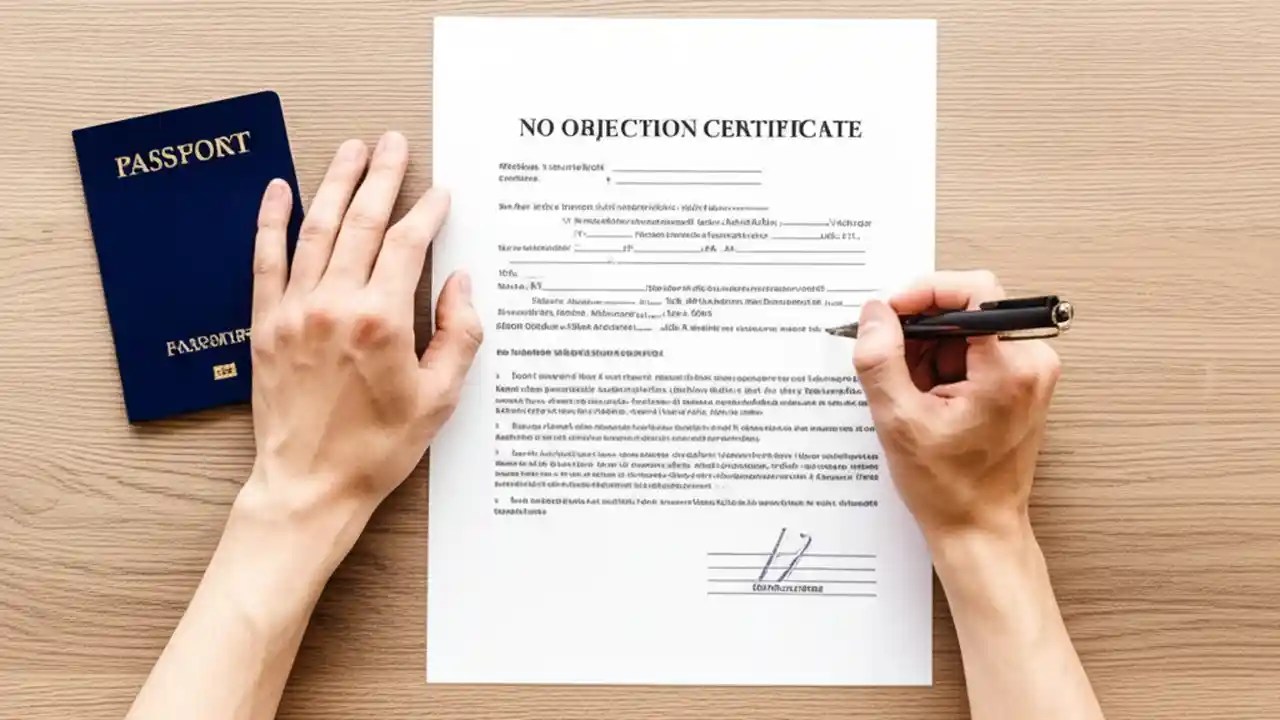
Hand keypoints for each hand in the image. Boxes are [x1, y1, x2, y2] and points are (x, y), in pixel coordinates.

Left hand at [245, 131, 481, 518]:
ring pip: (316, 229)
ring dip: (335, 183)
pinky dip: (271, 221)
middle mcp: (335, 305)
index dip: (427, 211)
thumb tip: (459, 284)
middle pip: (361, 222)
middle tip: (394, 143)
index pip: (407, 245)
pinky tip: (279, 190)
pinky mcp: (266, 325)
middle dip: (382, 177)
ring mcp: (295, 311)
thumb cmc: (377, 448)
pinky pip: (265, 259)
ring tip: (351, 150)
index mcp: (382, 320)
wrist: (309, 486)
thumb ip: (458, 334)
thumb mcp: (439, 398)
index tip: (440, 193)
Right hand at [852, 270, 1060, 544]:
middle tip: (894, 366)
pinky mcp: (1019, 381)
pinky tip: (927, 400)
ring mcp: (1029, 371)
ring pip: (965, 329)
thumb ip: (880, 360)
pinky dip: (942, 365)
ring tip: (913, 396)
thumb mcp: (899, 421)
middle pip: (966, 308)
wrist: (979, 528)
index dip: (924, 292)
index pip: (974, 290)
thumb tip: (873, 315)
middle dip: (920, 331)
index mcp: (1010, 369)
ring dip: (929, 351)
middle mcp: (1031, 362)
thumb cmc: (950, 488)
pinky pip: (974, 349)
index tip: (891, 312)